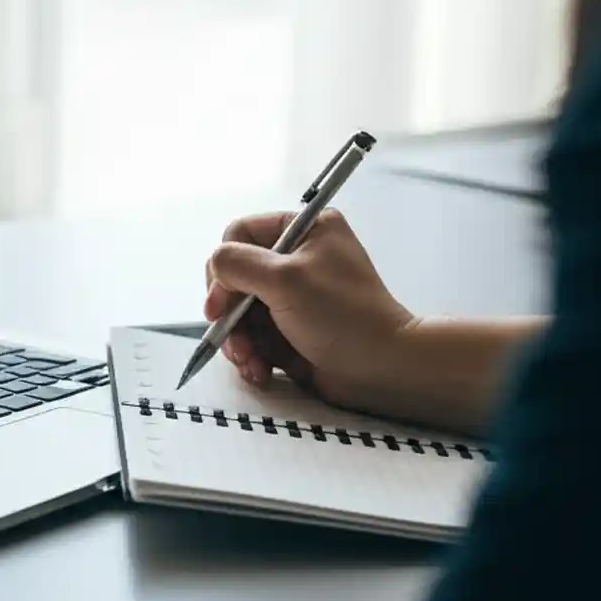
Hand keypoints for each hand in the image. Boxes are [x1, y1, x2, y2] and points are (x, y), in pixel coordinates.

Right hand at [204, 209, 416, 409]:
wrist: (384, 369)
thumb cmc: (343, 316)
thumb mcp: (286, 279)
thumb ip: (238, 264)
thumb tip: (215, 267)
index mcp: (304, 230)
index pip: (239, 235)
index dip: (223, 270)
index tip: (219, 305)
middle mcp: (297, 258)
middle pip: (234, 278)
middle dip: (228, 314)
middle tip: (233, 341)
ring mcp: (293, 295)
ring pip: (239, 312)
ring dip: (238, 341)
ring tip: (250, 362)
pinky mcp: (291, 329)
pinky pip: (254, 337)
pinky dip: (252, 355)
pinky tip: (260, 371)